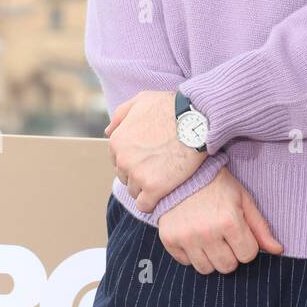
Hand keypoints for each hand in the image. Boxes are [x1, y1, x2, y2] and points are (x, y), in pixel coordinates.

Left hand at [104, 89, 202, 213]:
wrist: (198, 119)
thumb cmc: (172, 107)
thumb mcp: (142, 100)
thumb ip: (122, 114)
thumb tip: (108, 131)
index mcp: (117, 141)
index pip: (118, 160)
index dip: (135, 159)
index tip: (150, 157)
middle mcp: (123, 160)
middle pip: (126, 177)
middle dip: (140, 173)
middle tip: (160, 166)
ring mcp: (137, 175)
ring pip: (135, 191)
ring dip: (147, 187)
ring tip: (165, 178)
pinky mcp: (154, 188)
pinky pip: (145, 205)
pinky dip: (152, 202)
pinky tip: (163, 194)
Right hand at [158, 167, 284, 273]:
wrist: (181, 173)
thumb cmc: (218, 185)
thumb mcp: (243, 199)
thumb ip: (261, 227)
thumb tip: (278, 250)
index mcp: (229, 221)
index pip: (248, 255)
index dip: (246, 244)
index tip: (239, 231)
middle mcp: (206, 232)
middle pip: (227, 266)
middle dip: (230, 254)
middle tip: (224, 235)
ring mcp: (186, 237)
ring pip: (207, 269)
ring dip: (211, 257)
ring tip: (209, 236)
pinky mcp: (169, 239)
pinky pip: (186, 263)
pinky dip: (191, 254)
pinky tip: (193, 236)